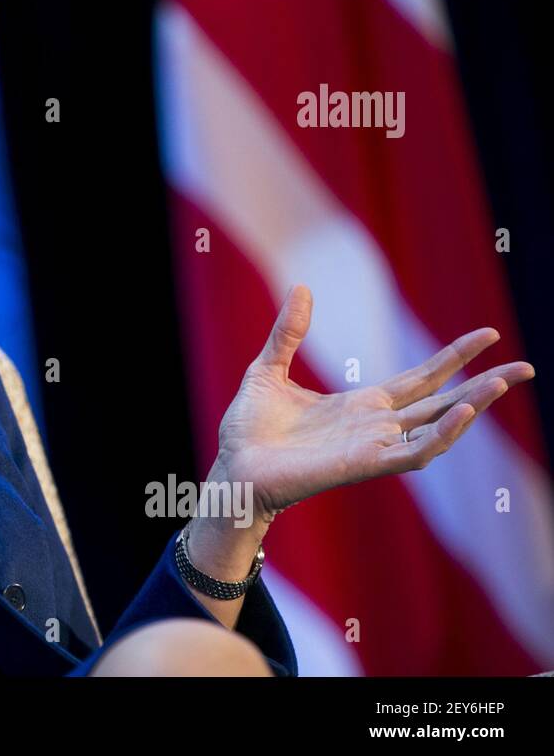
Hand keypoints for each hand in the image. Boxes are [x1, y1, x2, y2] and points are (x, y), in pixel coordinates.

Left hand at [213, 285, 534, 528]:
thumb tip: (302, 287)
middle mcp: (375, 426)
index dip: (454, 357)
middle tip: (527, 366)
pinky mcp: (364, 465)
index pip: (420, 377)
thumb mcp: (268, 369)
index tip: (488, 336)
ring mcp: (373, 446)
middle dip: (486, 384)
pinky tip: (464, 413)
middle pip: (443, 401)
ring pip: (438, 425)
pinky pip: (415, 453)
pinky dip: (442, 434)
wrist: (232, 468)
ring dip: (473, 406)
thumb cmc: (248, 429)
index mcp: (359, 404)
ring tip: (504, 382)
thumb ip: (289, 332)